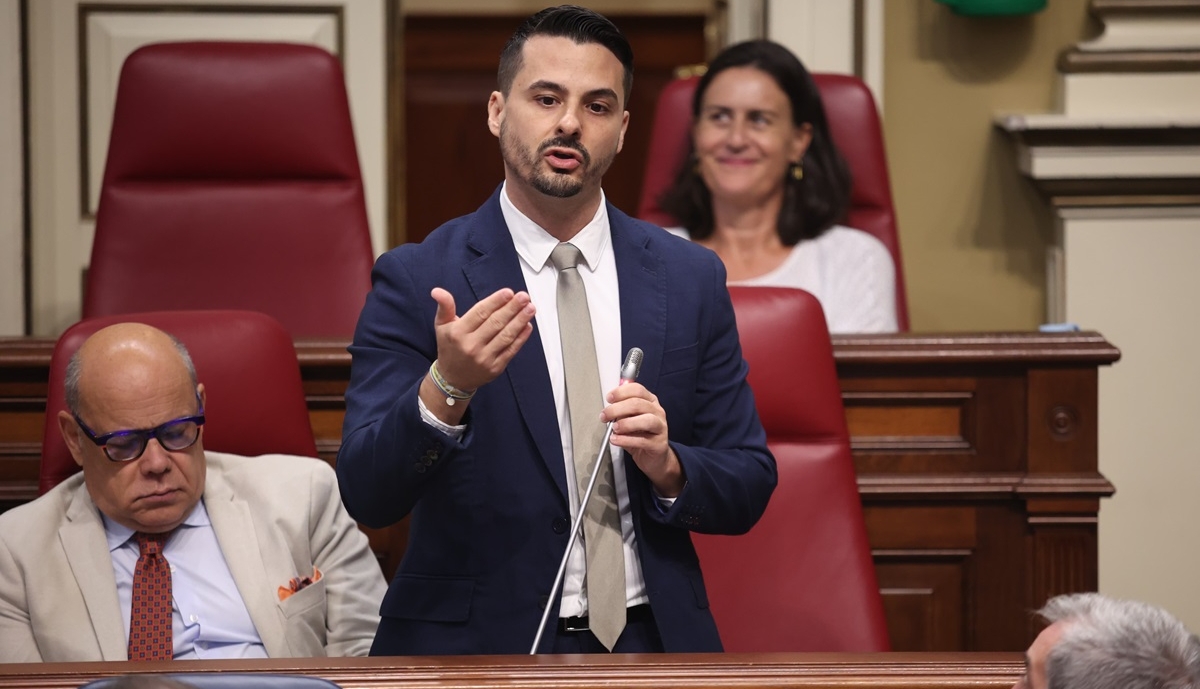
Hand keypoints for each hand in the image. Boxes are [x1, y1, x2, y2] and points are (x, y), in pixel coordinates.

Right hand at [430, 287, 535, 390]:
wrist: (452, 379)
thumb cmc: (450, 348)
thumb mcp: (441, 326)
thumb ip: (445, 306)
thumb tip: (437, 291)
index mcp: (458, 332)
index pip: (480, 313)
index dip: (496, 302)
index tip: (508, 292)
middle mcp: (471, 345)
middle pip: (495, 323)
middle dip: (512, 308)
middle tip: (524, 297)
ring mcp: (484, 358)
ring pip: (506, 336)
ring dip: (520, 321)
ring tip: (530, 308)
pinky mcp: (496, 367)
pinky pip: (511, 350)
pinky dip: (521, 338)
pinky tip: (527, 326)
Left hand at [602, 382, 683, 496]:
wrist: (654, 458)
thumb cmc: (641, 436)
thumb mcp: (630, 420)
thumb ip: (621, 413)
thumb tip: (608, 409)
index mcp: (650, 402)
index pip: (637, 390)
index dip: (621, 392)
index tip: (609, 398)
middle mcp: (658, 412)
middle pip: (638, 404)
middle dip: (617, 409)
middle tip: (605, 416)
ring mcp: (661, 427)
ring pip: (646, 420)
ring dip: (626, 423)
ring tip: (614, 428)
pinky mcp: (659, 444)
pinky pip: (643, 440)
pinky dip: (626, 440)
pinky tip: (616, 440)